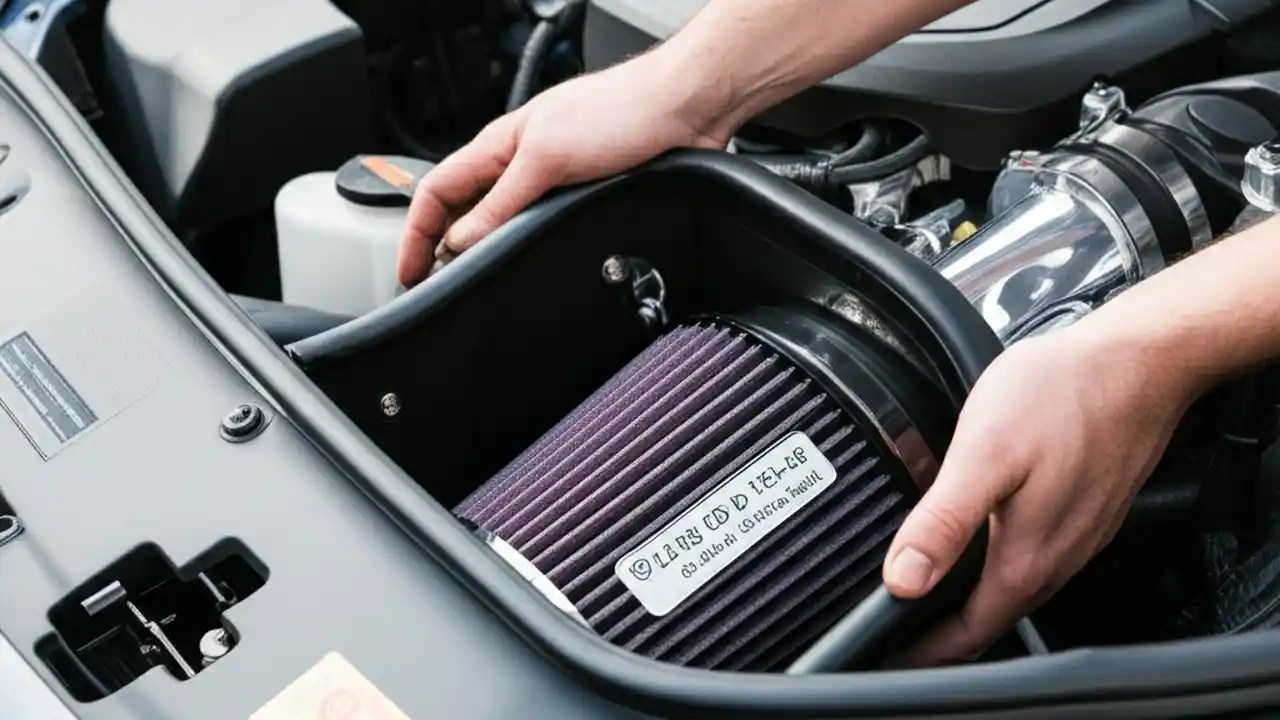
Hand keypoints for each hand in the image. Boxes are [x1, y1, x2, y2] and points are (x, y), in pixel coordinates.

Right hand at [396, 52, 732, 286]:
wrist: (686, 107)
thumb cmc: (622, 109)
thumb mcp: (547, 159)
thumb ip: (502, 203)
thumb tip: (461, 242)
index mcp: (500, 146)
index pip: (436, 192)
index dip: (415, 234)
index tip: (408, 273)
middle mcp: (521, 162)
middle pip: (464, 211)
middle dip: (442, 248)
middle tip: (435, 288)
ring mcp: (553, 178)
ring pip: (503, 222)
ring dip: (484, 251)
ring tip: (474, 284)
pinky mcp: (586, 193)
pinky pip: (542, 227)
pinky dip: (525, 248)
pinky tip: (528, 264)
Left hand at [881, 322, 1198, 664]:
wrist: (1138, 361)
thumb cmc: (1064, 396)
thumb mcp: (984, 454)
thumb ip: (942, 522)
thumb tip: (903, 580)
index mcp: (1027, 560)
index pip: (966, 637)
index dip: (920, 651)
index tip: (886, 652)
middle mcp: (1056, 560)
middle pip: (987, 618)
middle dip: (938, 631)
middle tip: (894, 626)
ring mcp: (1075, 537)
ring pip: (1011, 587)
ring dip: (967, 597)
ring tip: (924, 593)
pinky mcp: (1083, 512)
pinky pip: (1033, 556)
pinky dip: (996, 564)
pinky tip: (977, 541)